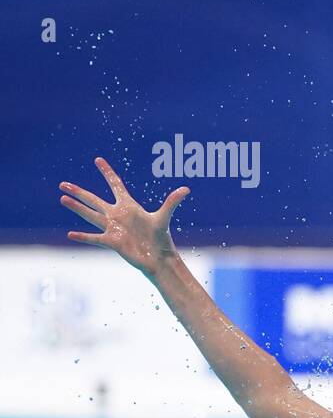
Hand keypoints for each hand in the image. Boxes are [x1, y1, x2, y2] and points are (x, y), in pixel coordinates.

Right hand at [60, 157, 189, 276]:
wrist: (158, 257)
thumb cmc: (160, 238)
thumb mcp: (164, 217)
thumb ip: (172, 202)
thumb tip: (186, 189)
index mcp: (129, 206)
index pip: (115, 185)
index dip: (107, 172)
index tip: (98, 160)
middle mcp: (117, 215)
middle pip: (94, 200)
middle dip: (79, 192)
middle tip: (63, 184)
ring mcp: (113, 228)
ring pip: (90, 215)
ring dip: (77, 207)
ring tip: (62, 198)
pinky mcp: (112, 241)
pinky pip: (94, 238)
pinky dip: (83, 236)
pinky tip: (70, 234)